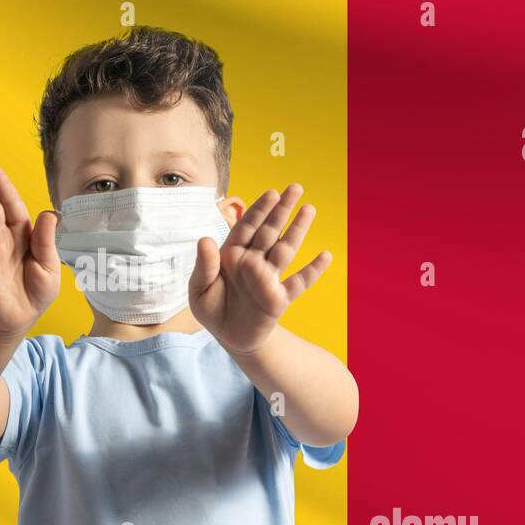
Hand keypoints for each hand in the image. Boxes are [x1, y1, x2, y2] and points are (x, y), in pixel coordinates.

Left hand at [189, 183, 330, 355]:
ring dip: (298, 230)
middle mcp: (253, 262)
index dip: (259, 210)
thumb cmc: (212, 308)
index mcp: (232, 255)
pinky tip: (325, 256)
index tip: (271, 193)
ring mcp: (268, 278)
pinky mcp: (279, 298)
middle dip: (282, 210)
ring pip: (285, 250)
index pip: (247, 227)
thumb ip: (204, 266)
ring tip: (309, 208)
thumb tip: (205, 240)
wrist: (228, 336)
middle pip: (270, 231)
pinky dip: (312, 271)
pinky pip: (298, 282)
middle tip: (295, 188)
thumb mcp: (199, 290)